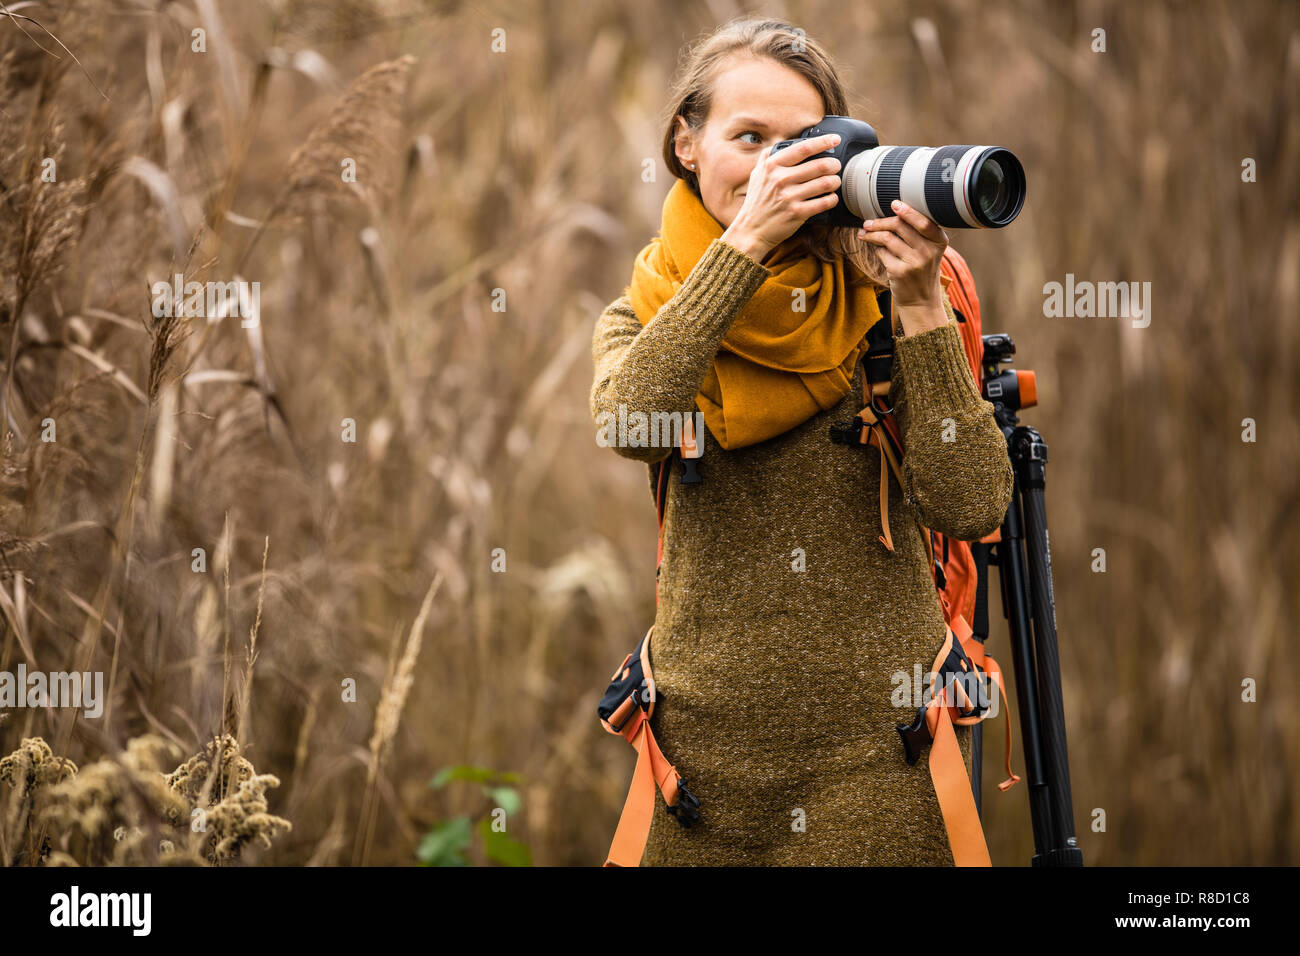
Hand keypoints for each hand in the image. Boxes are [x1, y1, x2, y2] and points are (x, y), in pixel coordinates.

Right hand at [721, 132, 842, 259]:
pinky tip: (830, 198)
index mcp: (772, 166)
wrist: (750, 230)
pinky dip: (832, 199)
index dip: (823, 142)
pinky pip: (824, 202)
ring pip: (825, 183)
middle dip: (834, 164)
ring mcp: (789, 197)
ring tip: (834, 182)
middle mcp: (780, 179)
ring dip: (835, 181)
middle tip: (836, 166)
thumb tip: (783, 142)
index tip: (834, 140)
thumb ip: (768, 157)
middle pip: (820, 165)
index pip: (803, 148)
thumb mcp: (757, 174)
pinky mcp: (797, 213)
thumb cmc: (756, 202)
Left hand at [858, 200, 947, 306]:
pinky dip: (876, 248)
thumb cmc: (922, 271)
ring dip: (871, 234)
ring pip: (887, 238)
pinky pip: (882, 252)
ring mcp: (914, 262)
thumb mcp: (930, 251)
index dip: (908, 212)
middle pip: (900, 226)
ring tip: (863, 233)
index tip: (894, 204)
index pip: (924, 222)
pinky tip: (874, 248)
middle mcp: (928, 251)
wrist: (921, 301)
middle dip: (880, 222)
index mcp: (939, 241)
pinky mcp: (899, 272)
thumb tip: (894, 212)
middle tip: (868, 222)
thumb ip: (919, 234)